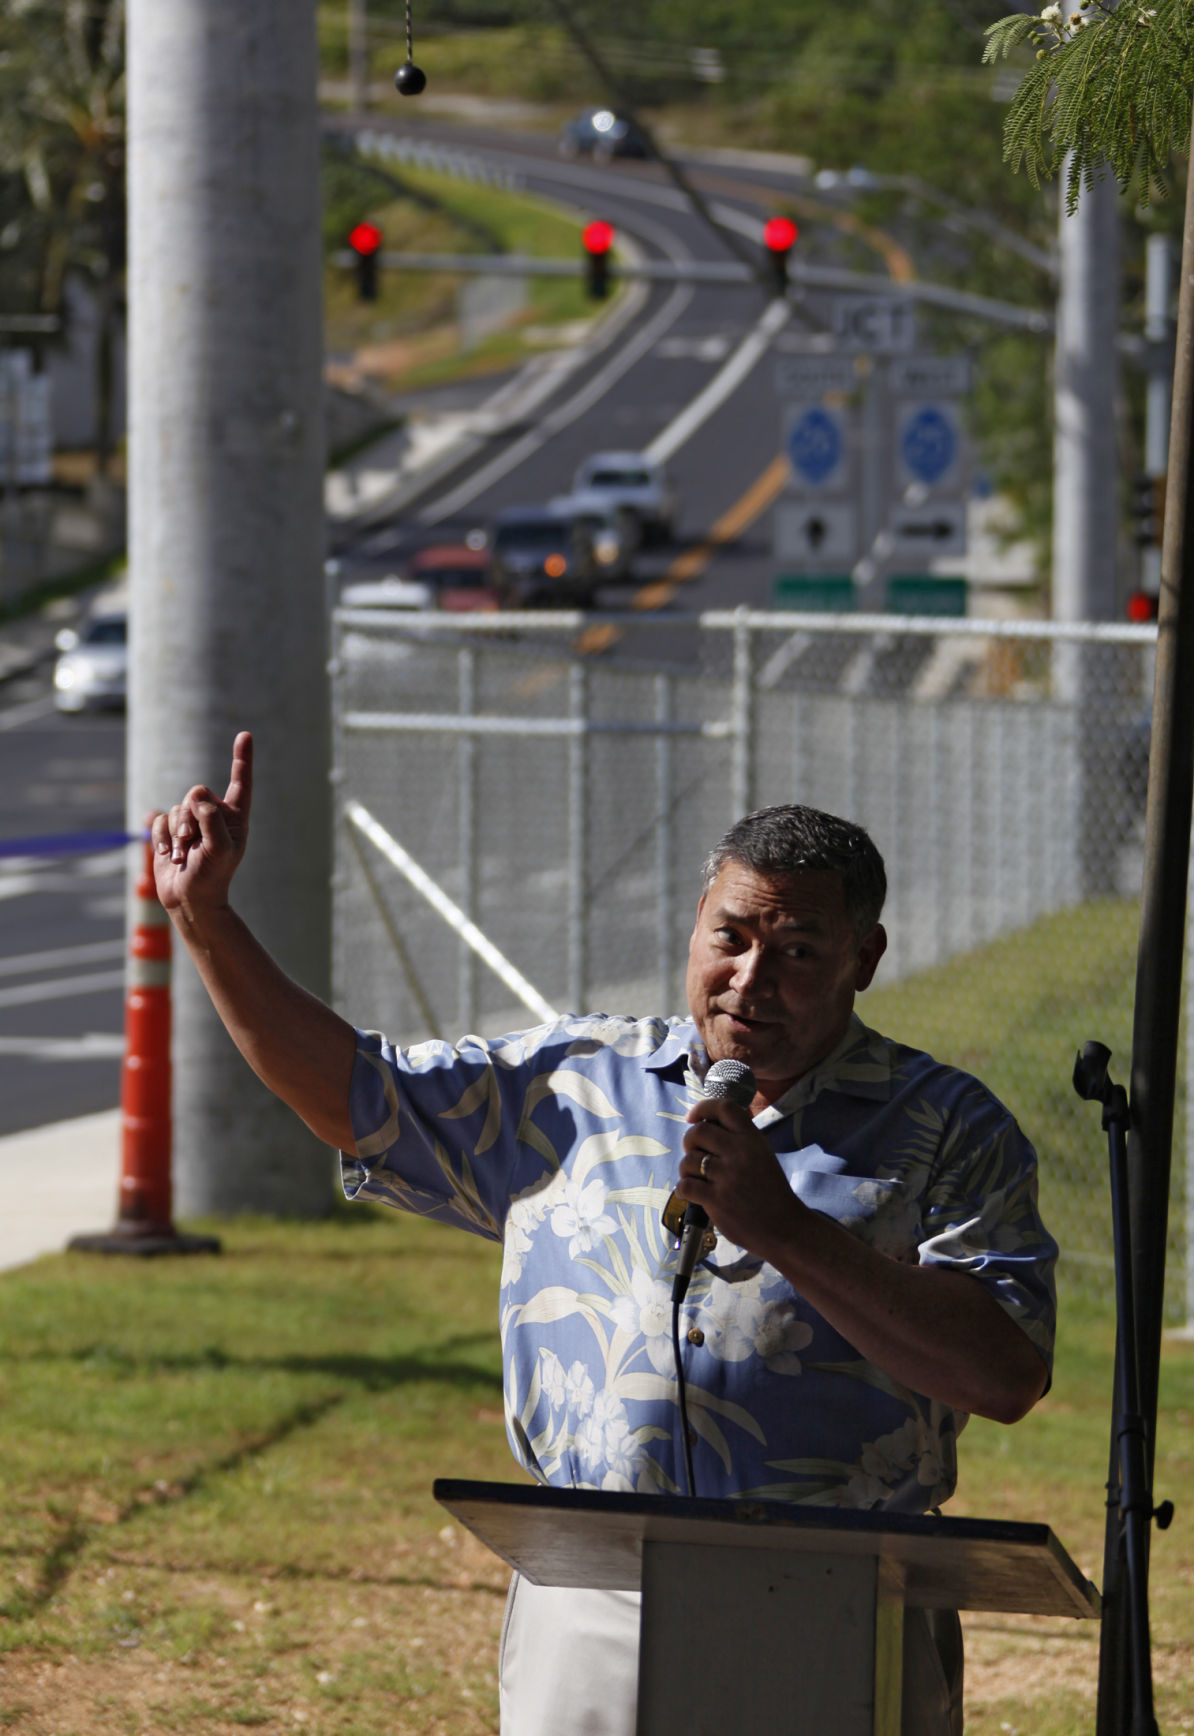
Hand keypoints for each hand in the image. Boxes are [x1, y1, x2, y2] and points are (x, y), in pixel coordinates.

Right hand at [149, 731, 252, 916]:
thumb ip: (213, 821)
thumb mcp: (220, 850)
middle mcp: (215, 815)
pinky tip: (169, 855)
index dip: (242, 759)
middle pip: (196, 793)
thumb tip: (199, 799)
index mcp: (235, 818)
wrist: (189, 899)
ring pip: (177, 808)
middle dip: (189, 817)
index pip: (240, 783)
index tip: (245, 735)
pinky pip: (160, 819)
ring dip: (176, 833)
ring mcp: (192, 822)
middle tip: (191, 843)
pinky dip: (161, 837)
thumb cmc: (212, 877)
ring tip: (184, 856)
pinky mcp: (171, 830)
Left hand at [676, 1096, 804, 1259]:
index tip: (692, 1118)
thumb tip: (705, 1127)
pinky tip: (692, 1193)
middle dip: (689, 1142)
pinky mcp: (717, 1200)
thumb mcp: (763, 1155)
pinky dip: (683, 1189)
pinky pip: (685, 1185)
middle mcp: (740, 1153)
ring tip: (695, 1177)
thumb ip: (740, 1140)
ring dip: (685, 1169)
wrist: (785, 1227)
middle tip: (694, 1154)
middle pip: (698, 1131)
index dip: (702, 1108)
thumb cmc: (771, 1192)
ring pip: (688, 1160)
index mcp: (753, 1139)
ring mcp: (728, 1176)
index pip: (724, 1107)